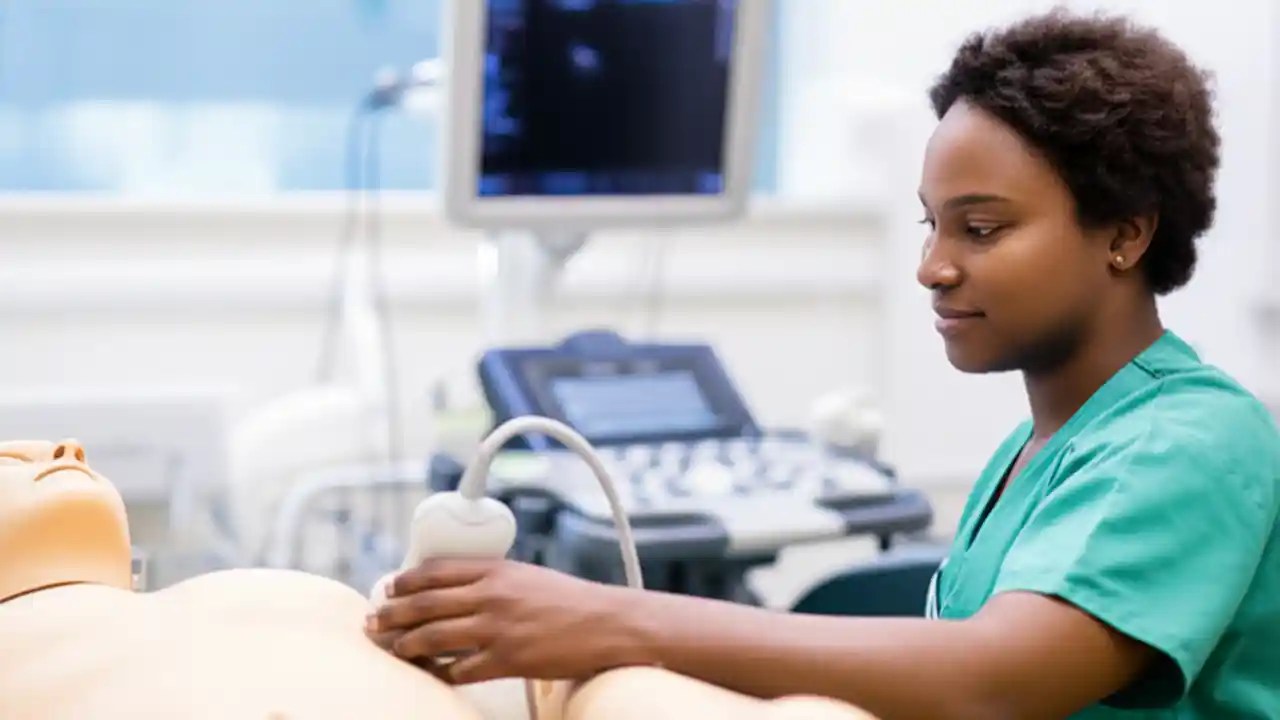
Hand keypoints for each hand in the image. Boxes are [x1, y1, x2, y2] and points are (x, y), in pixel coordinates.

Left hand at [366, 559, 646, 683]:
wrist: (607, 624)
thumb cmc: (571, 602)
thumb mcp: (527, 577)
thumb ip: (493, 581)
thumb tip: (458, 592)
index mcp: (496, 569)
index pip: (436, 570)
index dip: (405, 580)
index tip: (388, 587)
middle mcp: (492, 594)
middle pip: (425, 603)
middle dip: (392, 614)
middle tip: (373, 622)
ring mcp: (497, 628)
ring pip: (433, 637)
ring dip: (404, 644)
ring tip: (391, 648)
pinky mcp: (507, 659)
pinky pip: (458, 669)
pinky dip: (440, 672)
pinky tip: (431, 673)